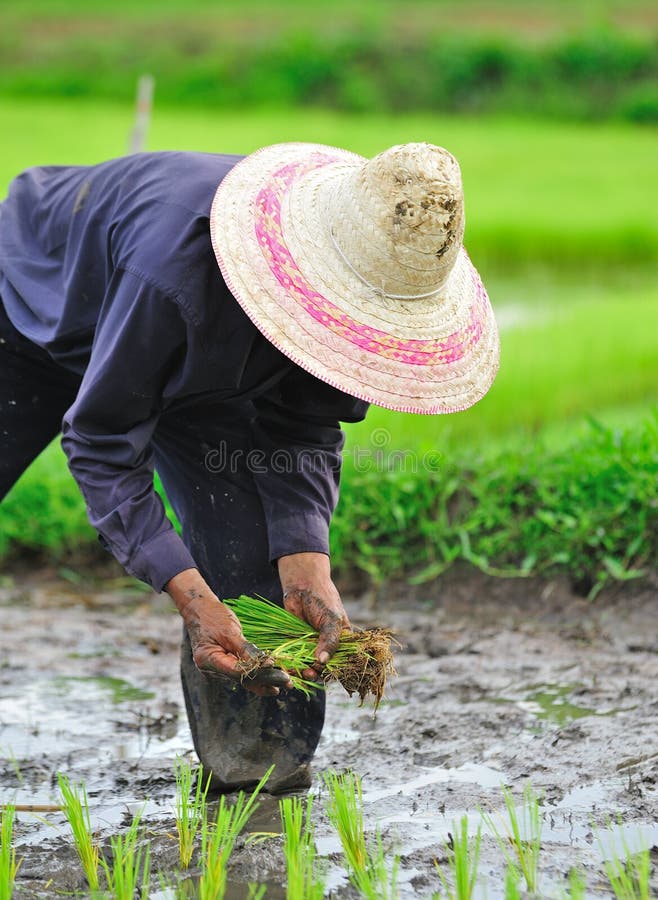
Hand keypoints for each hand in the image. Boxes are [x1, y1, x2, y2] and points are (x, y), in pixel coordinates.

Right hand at [166, 569, 291, 696]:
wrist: (201, 610)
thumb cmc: (213, 616)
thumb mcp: (230, 631)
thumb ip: (246, 649)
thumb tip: (265, 664)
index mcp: (208, 660)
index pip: (237, 672)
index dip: (259, 673)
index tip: (278, 673)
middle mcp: (211, 670)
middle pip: (242, 679)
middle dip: (266, 681)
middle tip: (288, 683)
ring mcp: (217, 670)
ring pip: (244, 679)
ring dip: (265, 681)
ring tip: (286, 684)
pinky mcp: (225, 666)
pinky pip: (242, 673)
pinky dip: (258, 675)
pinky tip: (273, 680)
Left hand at [277, 552, 349, 678]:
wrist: (302, 585)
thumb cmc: (323, 599)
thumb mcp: (331, 620)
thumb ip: (330, 641)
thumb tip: (323, 662)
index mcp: (341, 640)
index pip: (340, 660)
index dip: (333, 670)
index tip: (324, 674)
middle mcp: (327, 644)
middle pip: (323, 666)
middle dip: (316, 672)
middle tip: (309, 673)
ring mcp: (311, 644)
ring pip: (308, 664)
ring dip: (303, 670)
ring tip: (298, 672)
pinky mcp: (296, 642)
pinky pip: (295, 657)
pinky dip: (292, 664)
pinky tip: (289, 667)